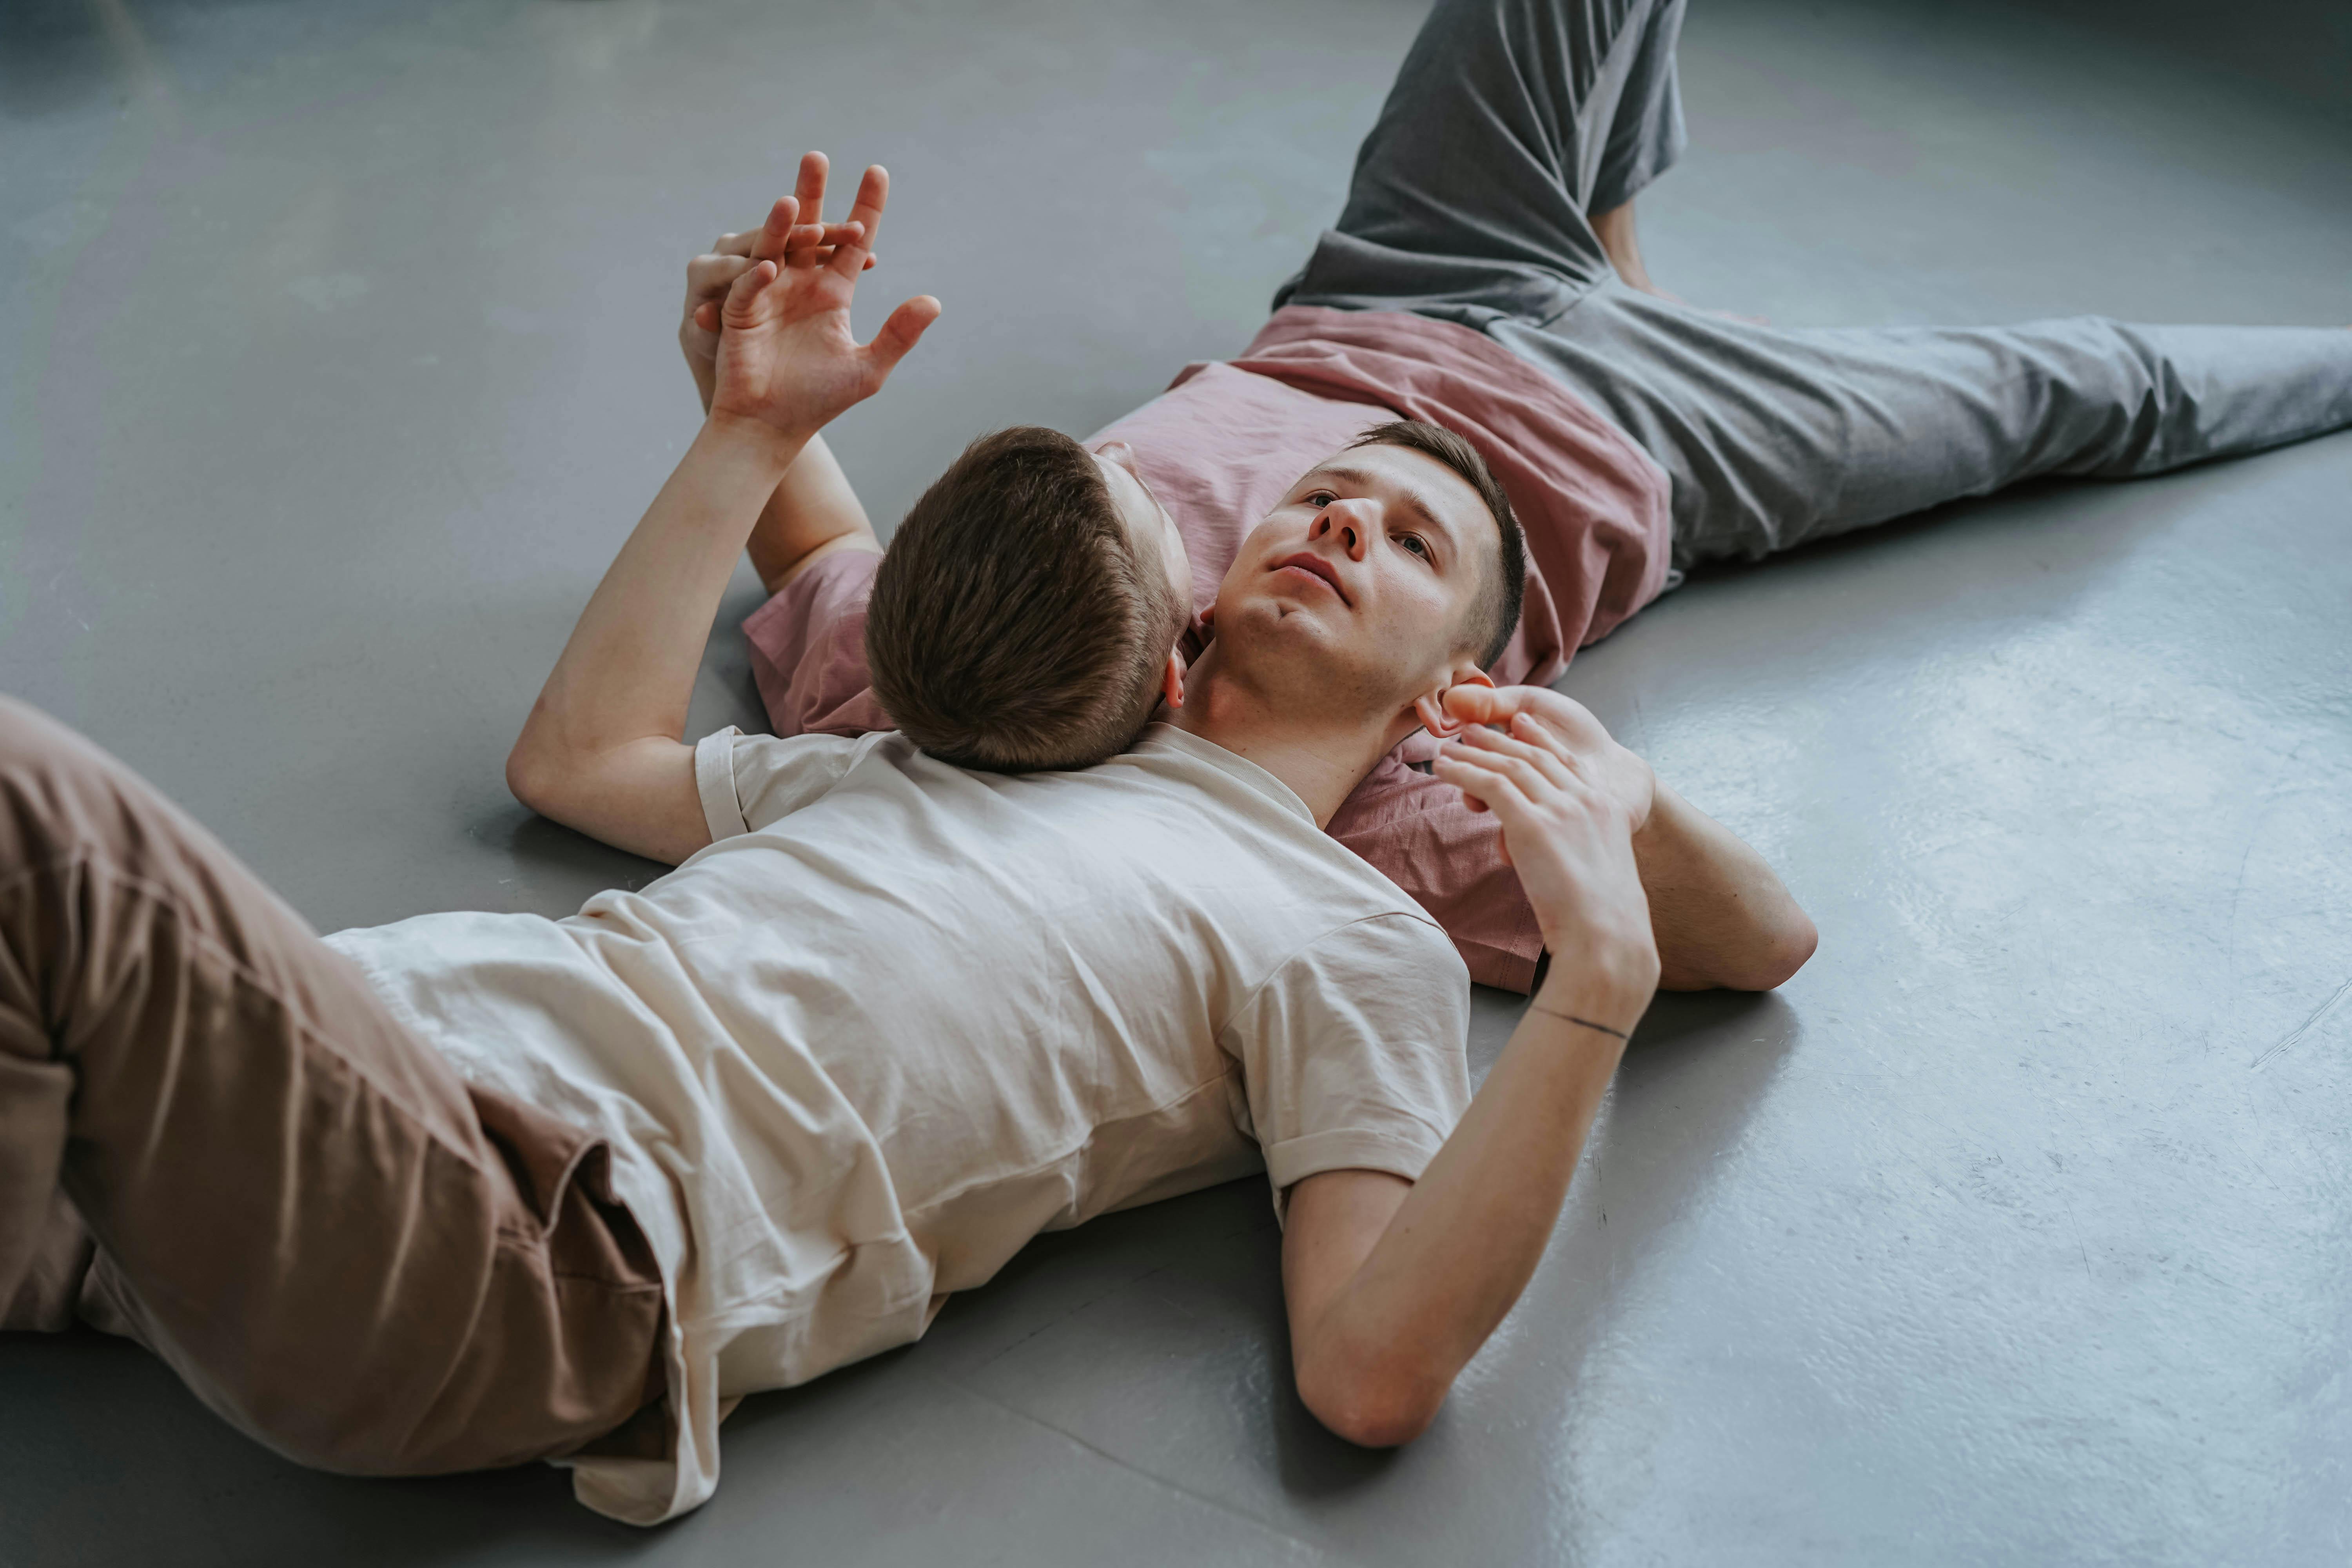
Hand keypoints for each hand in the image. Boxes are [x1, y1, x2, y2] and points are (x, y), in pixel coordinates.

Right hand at [678, 152, 877, 412]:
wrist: (772, 427)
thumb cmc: (818, 401)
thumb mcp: (868, 369)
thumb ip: (899, 334)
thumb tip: (934, 301)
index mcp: (832, 293)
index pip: (852, 243)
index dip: (865, 208)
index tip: (877, 171)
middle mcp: (800, 285)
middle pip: (809, 230)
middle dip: (812, 193)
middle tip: (816, 155)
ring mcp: (768, 295)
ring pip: (774, 249)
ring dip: (779, 225)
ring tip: (788, 198)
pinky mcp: (741, 313)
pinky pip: (749, 288)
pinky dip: (757, 277)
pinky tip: (769, 267)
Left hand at [1431, 704, 1659, 986]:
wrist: (1606, 937)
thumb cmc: (1603, 920)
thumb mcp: (1602, 870)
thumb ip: (1582, 849)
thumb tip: (1564, 858)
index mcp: (1605, 808)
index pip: (1567, 760)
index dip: (1541, 739)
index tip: (1523, 723)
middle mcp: (1584, 800)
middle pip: (1533, 757)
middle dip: (1500, 739)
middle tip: (1473, 729)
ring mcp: (1559, 809)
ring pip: (1508, 766)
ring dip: (1474, 754)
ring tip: (1447, 748)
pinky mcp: (1532, 824)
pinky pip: (1491, 786)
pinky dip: (1464, 774)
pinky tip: (1444, 770)